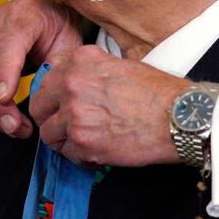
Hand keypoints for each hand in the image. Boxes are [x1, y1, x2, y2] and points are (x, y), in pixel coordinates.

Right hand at [0, 0, 84, 137]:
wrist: (41, 12)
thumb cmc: (59, 29)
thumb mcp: (69, 43)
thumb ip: (59, 66)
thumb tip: (45, 94)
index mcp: (21, 16)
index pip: (8, 47)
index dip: (5, 74)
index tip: (6, 100)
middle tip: (17, 128)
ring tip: (16, 129)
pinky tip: (5, 120)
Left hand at [30, 44, 193, 166]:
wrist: (179, 116)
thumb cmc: (159, 93)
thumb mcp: (121, 65)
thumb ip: (91, 72)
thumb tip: (73, 83)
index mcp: (81, 61)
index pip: (48, 78)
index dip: (55, 95)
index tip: (62, 104)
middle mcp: (72, 84)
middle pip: (39, 106)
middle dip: (50, 118)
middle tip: (66, 127)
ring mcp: (75, 114)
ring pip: (48, 134)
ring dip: (64, 141)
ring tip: (85, 142)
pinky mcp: (83, 141)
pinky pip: (68, 154)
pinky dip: (81, 157)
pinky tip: (98, 153)